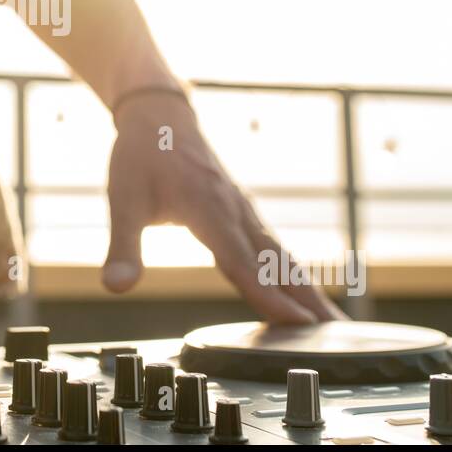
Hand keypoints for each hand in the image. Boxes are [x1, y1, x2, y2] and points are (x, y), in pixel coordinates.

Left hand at [103, 92, 345, 322]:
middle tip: (336, 335)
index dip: (269, 295)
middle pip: (276, 262)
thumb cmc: (140, 156)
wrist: (160, 116)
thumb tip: (115, 287)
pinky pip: (274, 246)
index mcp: (208, 209)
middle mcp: (234, 211)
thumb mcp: (121, 202)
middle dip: (307, 300)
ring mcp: (244, 210)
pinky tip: (304, 291)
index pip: (242, 262)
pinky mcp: (244, 211)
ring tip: (333, 323)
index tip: (297, 323)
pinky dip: (294, 272)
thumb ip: (122, 248)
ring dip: (309, 289)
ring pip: (281, 255)